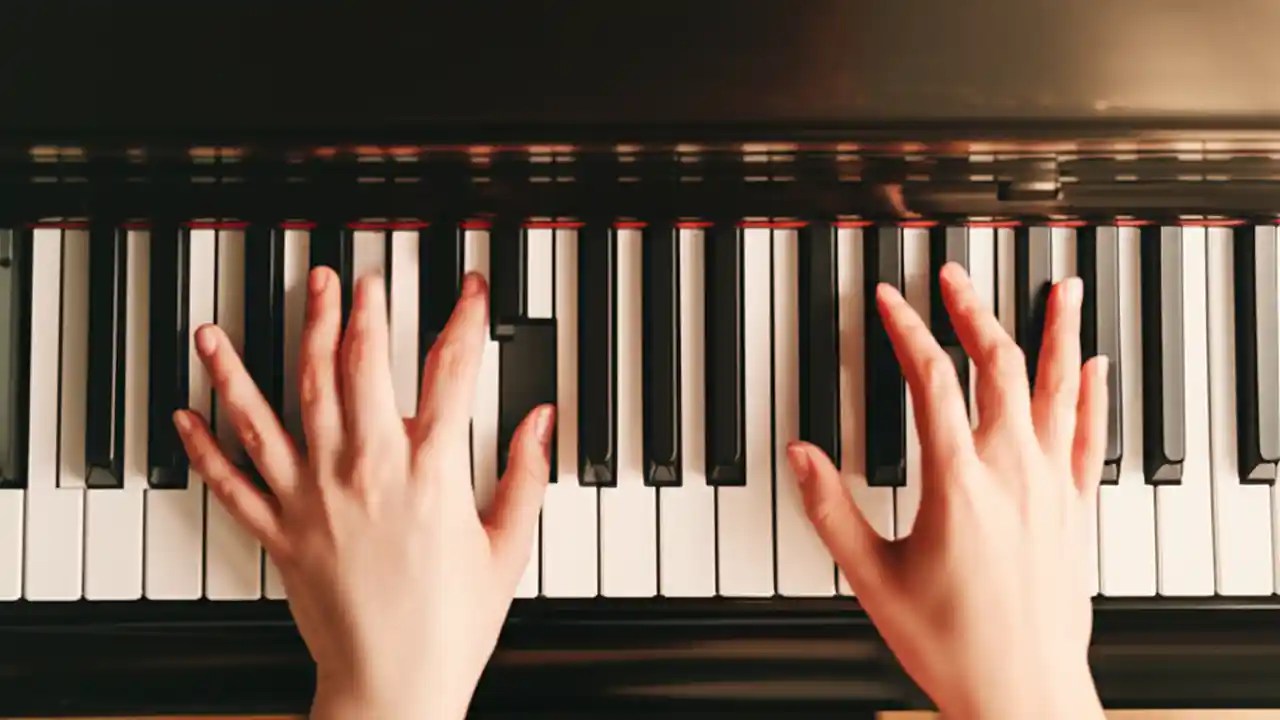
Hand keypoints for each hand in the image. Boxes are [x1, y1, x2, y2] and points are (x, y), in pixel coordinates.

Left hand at [173, 269, 553, 719]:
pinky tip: (185, 412)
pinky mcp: (281, 533)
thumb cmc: (452, 624)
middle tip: (346, 277)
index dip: (461, 318)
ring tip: (227, 324)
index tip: (464, 286)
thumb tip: (541, 419)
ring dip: (250, 362)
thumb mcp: (509, 547)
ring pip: (276, 412)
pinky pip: (233, 483)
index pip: (449, 372)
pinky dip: (205, 447)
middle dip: (349, 314)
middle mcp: (366, 474)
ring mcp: (316, 501)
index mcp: (430, 474)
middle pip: (351, 370)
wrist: (395, 685)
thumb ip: (525, 475)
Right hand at [787, 263, 1107, 719]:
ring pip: (1060, 388)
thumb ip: (830, 510)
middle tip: (955, 276)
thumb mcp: (872, 577)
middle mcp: (1013, 473)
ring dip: (1056, 332)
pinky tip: (1095, 365)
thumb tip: (799, 455)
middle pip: (999, 366)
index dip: (907, 331)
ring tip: (1062, 286)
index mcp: (959, 483)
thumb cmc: (952, 644)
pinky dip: (1093, 394)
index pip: (931, 380)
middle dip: (974, 310)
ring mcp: (1052, 488)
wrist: (1024, 693)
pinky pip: (1091, 436)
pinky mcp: (1077, 509)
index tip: (890, 300)